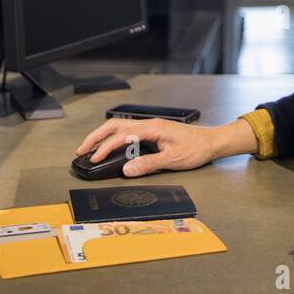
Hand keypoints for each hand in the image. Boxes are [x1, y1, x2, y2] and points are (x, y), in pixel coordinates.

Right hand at [74, 117, 219, 176]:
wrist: (211, 142)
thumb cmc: (196, 148)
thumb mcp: (173, 159)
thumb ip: (148, 164)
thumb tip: (126, 169)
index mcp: (152, 128)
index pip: (122, 136)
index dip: (105, 148)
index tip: (94, 159)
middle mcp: (149, 124)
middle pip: (115, 126)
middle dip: (96, 137)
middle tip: (81, 150)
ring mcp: (150, 127)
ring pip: (120, 127)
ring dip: (103, 136)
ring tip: (90, 148)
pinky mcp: (153, 132)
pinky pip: (128, 132)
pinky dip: (114, 138)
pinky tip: (110, 146)